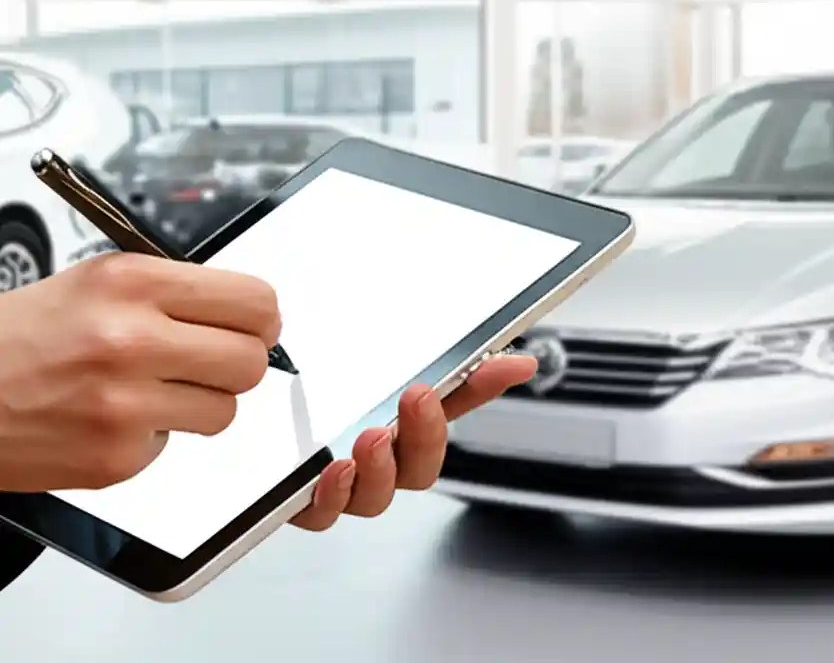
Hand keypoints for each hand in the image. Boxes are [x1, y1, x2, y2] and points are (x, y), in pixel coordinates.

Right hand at [0, 253, 278, 491]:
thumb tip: (244, 315)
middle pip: (250, 362)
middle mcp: (132, 339)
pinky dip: (151, 435)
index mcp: (132, 282)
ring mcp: (125, 404)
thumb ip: (171, 295)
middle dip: (236, 364)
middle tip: (208, 364)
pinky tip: (110, 418)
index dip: (261, 320)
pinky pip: (174, 445)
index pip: (254, 302)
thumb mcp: (94, 284)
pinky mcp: (116, 457)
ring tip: (150, 390)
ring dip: (198, 403)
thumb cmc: (16, 338)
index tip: (254, 328)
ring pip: (224, 410)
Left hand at [289, 354, 535, 529]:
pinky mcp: (302, 500)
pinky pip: (321, 514)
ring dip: (378, 471)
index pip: (444, 430)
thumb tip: (521, 363)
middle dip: (421, 439)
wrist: (268, 406)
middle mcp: (379, 464)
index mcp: (406, 434)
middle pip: (417, 472)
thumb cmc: (337, 396)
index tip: (436, 388)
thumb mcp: (393, 368)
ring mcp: (342, 485)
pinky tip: (332, 471)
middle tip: (413, 402)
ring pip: (374, 498)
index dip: (450, 415)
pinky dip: (330, 496)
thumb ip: (461, 371)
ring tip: (368, 441)